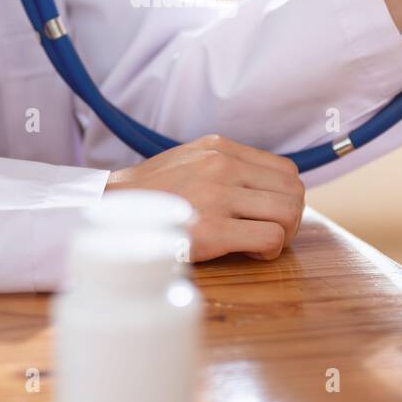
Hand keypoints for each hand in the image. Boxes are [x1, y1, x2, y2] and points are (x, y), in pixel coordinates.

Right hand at [105, 134, 304, 261]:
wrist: (108, 211)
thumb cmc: (149, 194)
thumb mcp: (188, 160)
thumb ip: (224, 166)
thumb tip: (261, 186)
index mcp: (220, 148)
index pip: (286, 170)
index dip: (285, 197)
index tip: (268, 214)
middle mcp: (222, 166)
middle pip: (294, 191)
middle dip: (291, 217)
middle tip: (270, 233)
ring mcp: (217, 196)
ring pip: (288, 213)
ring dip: (283, 234)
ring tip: (259, 243)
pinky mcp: (212, 229)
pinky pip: (270, 238)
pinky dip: (269, 251)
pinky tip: (249, 253)